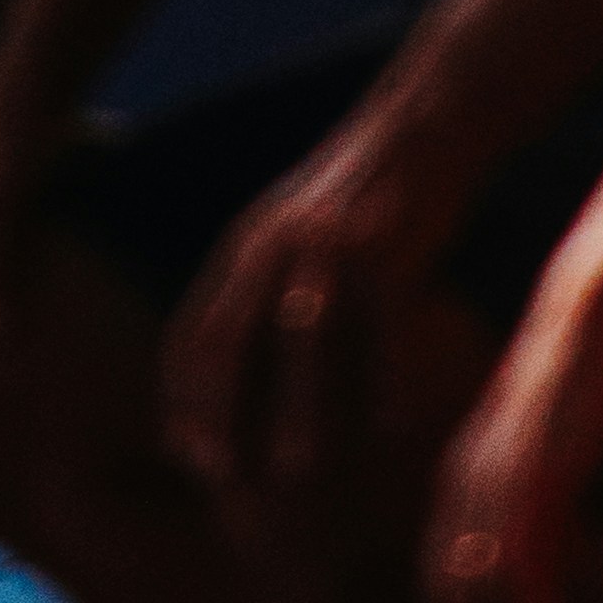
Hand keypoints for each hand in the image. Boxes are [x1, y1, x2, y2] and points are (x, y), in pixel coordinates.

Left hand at [170, 90, 482, 508]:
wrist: (419, 126)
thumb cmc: (359, 196)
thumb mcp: (291, 230)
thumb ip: (263, 286)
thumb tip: (242, 361)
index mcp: (246, 246)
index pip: (195, 329)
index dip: (184, 396)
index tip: (183, 452)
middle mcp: (274, 245)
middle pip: (229, 336)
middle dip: (216, 409)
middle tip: (219, 476)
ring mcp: (327, 246)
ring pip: (299, 342)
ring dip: (294, 410)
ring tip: (296, 472)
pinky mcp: (385, 248)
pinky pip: (381, 329)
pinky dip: (384, 381)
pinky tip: (391, 426)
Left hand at [426, 232, 602, 602]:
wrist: (582, 327)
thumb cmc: (567, 392)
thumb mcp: (542, 461)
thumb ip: (533, 510)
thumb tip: (543, 561)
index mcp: (458, 479)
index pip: (439, 572)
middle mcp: (460, 486)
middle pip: (446, 590)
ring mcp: (489, 486)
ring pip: (476, 594)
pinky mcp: (527, 486)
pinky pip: (517, 577)